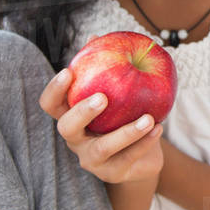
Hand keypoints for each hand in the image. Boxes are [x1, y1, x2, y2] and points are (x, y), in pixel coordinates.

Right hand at [39, 66, 162, 183]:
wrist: (141, 157)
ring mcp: (92, 159)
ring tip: (148, 118)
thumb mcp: (114, 94)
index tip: (69, 71)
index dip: (55, 90)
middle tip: (103, 97)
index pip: (50, 105)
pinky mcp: (113, 172)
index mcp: (70, 116)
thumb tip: (96, 36)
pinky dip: (145, 142)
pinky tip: (158, 128)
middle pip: (67, 127)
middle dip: (82, 112)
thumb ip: (103, 68)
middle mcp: (75, 139)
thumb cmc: (122, 117)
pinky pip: (129, 157)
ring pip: (103, 147)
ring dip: (126, 132)